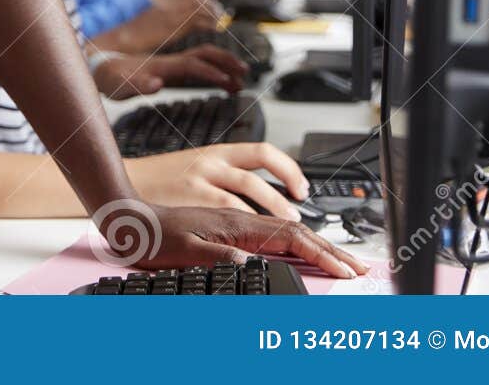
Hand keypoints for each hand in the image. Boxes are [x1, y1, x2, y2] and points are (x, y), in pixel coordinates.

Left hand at [93, 46, 246, 97]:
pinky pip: (197, 69)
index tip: (228, 82)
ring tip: (241, 81)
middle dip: (226, 61)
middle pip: (204, 55)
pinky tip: (222, 85)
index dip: (211, 72)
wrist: (101, 68)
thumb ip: (138, 84)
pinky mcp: (170, 71)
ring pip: (204, 60)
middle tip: (245, 73)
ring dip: (223, 67)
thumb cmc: (111, 78)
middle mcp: (170, 62)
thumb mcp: (121, 85)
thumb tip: (156, 84)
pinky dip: (213, 74)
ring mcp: (171, 65)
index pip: (193, 65)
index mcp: (163, 65)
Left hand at [96, 199, 367, 278]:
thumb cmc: (152, 235)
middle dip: (331, 251)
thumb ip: (217, 257)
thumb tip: (250, 264)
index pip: (290, 238)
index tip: (346, 270)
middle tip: (360, 268)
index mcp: (235, 225)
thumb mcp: (183, 252)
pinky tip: (301, 249)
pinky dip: (294, 243)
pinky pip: (271, 234)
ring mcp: (235, 223)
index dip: (321, 255)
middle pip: (296, 233)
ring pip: (287, 232)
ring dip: (318, 246)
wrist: (127, 217)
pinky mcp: (228, 228)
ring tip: (342, 259)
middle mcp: (240, 221)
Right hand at [129, 142, 308, 217]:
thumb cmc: (158, 188)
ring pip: (248, 185)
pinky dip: (244, 220)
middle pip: (261, 160)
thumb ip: (226, 185)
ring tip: (289, 224)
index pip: (263, 153)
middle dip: (288, 182)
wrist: (120, 191)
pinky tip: (257, 233)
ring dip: (273, 203)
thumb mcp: (195, 176)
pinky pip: (225, 208)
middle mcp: (212, 163)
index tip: (304, 187)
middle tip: (303, 208)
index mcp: (217, 155)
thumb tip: (260, 202)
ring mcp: (201, 180)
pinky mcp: (190, 199)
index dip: (289, 168)